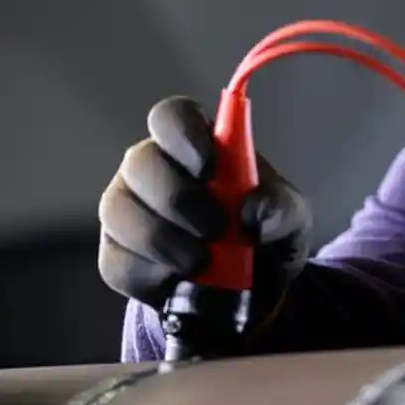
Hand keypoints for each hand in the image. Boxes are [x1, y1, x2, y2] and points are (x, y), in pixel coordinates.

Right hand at [98, 96, 311, 326]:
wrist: (253, 288)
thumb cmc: (265, 232)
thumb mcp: (289, 217)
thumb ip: (280, 207)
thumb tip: (253, 210)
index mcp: (195, 144)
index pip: (172, 116)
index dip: (184, 135)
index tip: (210, 168)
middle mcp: (151, 169)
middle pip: (141, 162)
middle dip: (179, 199)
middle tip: (217, 229)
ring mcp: (126, 209)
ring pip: (120, 212)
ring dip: (166, 242)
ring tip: (203, 262)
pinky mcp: (115, 255)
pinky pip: (117, 261)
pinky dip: (152, 276)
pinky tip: (179, 281)